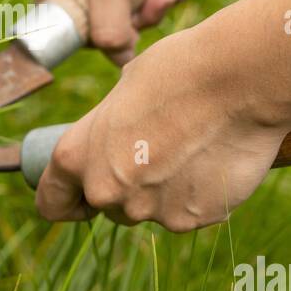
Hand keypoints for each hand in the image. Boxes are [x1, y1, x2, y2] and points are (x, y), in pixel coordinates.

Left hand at [34, 27, 290, 231]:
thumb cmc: (178, 71)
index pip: (52, 202)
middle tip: (160, 150)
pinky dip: (201, 194)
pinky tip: (215, 158)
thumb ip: (109, 133)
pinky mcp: (193, 219)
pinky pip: (191, 212)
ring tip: (194, 147)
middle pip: (110, 206)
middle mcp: (107, 192)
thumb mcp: (124, 92)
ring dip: (166, 191)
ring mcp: (151, 211)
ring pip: (152, 211)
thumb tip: (118, 142)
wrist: (238, 79)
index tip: (82, 197)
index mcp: (78, 157)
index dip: (68, 199)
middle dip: (129, 187)